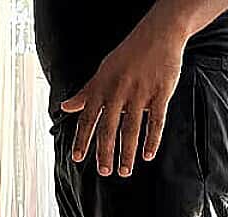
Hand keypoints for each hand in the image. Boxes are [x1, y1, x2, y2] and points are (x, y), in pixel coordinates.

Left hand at [61, 27, 186, 176]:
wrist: (158, 34)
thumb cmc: (128, 54)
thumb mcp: (102, 71)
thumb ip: (85, 93)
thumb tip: (66, 107)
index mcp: (102, 87)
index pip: (88, 118)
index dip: (82, 139)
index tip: (77, 158)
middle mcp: (118, 92)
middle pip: (109, 128)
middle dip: (105, 152)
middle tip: (104, 172)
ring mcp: (140, 93)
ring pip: (131, 128)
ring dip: (127, 152)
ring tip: (124, 171)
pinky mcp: (161, 93)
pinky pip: (156, 120)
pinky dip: (152, 139)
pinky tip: (148, 154)